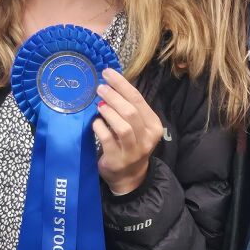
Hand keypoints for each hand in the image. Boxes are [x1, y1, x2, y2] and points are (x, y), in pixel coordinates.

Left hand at [94, 68, 162, 195]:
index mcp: (153, 125)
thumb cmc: (129, 145)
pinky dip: (100, 128)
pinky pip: (108, 140)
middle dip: (114, 96)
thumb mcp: (136, 126)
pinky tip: (95, 122)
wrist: (129, 177)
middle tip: (100, 88)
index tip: (107, 73)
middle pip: (131, 112)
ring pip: (123, 127)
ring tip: (98, 104)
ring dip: (109, 112)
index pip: (139, 99)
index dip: (122, 84)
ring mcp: (133, 151)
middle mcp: (147, 138)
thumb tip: (110, 84)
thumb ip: (127, 108)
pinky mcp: (118, 160)